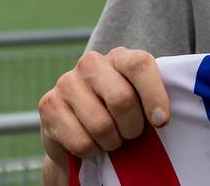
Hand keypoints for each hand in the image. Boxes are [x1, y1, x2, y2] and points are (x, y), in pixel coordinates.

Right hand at [38, 47, 170, 181]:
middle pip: (121, 99)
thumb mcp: (138, 102)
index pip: (139, 65)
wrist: (77, 133)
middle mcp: (90, 63)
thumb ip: (151, 100)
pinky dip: (92, 151)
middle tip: (130, 134)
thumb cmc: (118, 116)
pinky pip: (81, 142)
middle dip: (132, 127)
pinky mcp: (48, 105)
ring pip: (101, 125)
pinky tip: (90, 143)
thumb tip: (161, 119)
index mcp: (118, 57)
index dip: (154, 95)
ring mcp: (66, 82)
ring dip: (112, 142)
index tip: (161, 122)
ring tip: (110, 139)